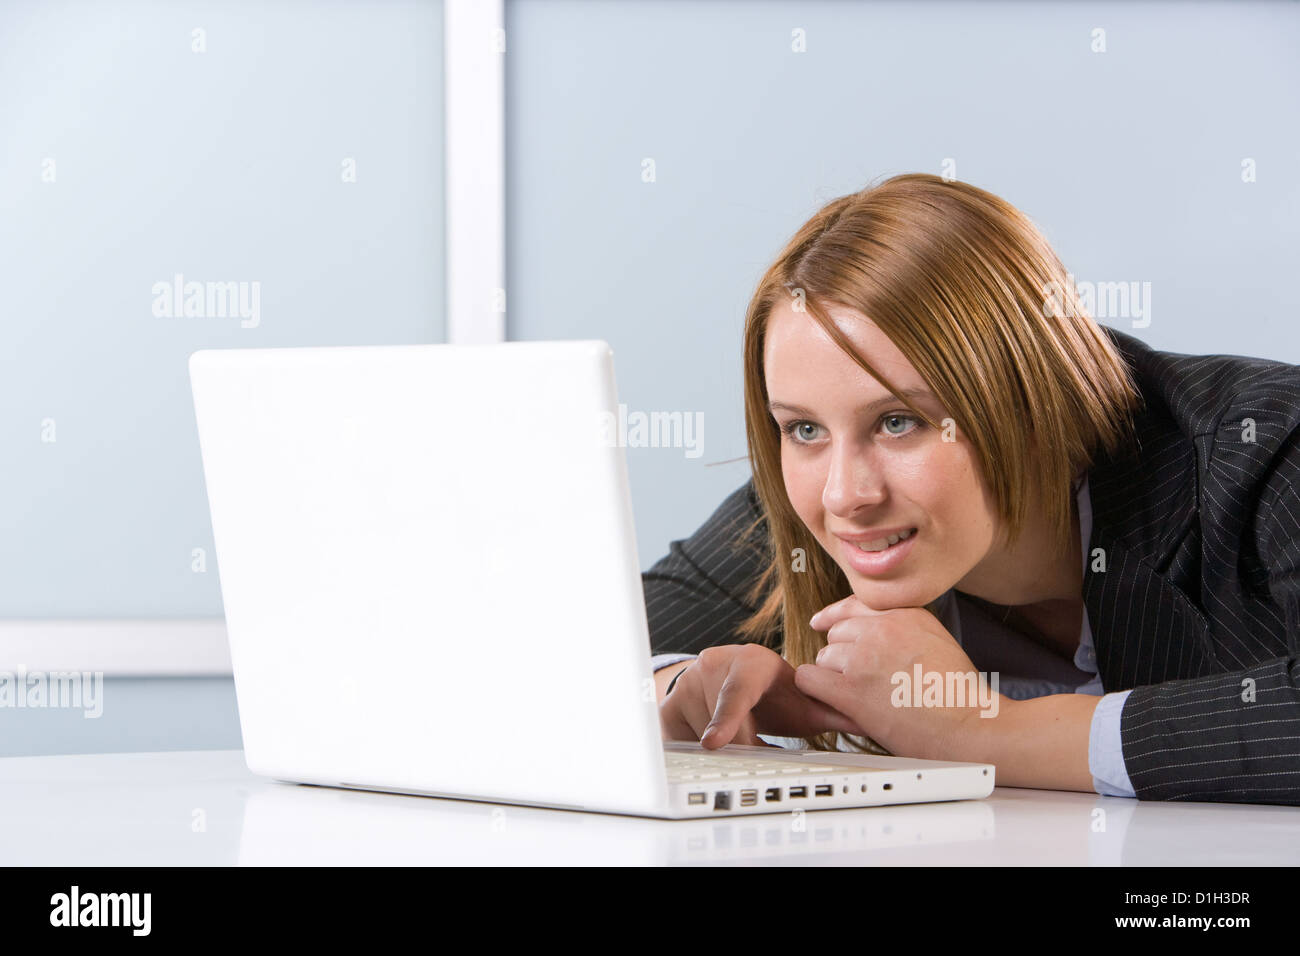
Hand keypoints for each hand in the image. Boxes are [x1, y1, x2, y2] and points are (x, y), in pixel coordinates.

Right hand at [658, 643, 861, 748]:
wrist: (732, 676)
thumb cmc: (775, 693)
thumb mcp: (801, 701)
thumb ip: (834, 712)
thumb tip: (873, 721)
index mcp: (750, 662)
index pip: (737, 691)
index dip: (727, 719)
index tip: (715, 744)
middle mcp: (712, 667)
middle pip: (722, 727)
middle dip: (742, 747)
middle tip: (756, 751)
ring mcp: (686, 686)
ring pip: (703, 740)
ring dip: (727, 753)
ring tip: (741, 738)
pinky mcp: (668, 709)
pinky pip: (685, 745)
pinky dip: (704, 755)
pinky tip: (718, 742)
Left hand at [796, 595, 1002, 759]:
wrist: (970, 724)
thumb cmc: (958, 692)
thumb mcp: (936, 639)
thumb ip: (903, 627)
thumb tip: (872, 629)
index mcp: (903, 613)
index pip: (854, 604)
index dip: (835, 617)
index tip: (821, 622)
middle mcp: (880, 628)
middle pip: (836, 634)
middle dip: (842, 655)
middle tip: (861, 679)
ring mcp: (863, 658)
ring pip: (823, 657)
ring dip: (834, 676)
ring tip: (860, 696)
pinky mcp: (851, 690)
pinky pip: (810, 679)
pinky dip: (815, 690)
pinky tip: (830, 701)